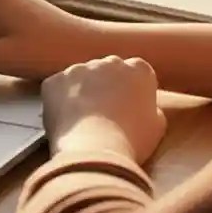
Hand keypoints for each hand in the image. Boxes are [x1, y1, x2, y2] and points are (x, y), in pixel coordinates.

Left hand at [41, 56, 166, 163]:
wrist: (95, 150)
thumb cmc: (132, 140)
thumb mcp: (157, 125)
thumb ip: (151, 106)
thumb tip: (144, 106)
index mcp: (138, 69)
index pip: (136, 72)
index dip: (131, 91)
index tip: (128, 109)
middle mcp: (109, 61)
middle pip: (107, 70)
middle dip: (106, 87)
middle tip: (104, 115)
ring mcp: (79, 68)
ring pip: (80, 78)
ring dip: (82, 93)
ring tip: (83, 123)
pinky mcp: (54, 81)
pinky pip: (57, 88)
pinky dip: (59, 101)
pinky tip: (65, 123)